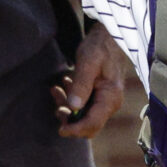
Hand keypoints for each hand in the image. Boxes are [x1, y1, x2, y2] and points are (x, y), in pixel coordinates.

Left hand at [51, 22, 128, 138]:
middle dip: (70, 120)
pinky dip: (70, 100)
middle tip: (56, 106)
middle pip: (88, 125)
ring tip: (55, 89)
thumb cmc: (100, 47)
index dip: (76, 130)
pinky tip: (62, 85)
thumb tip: (73, 107)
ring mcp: (104, 101)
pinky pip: (82, 106)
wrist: (109, 36)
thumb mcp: (89, 62)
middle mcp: (109, 103)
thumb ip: (81, 84)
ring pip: (83, 116)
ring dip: (67, 108)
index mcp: (110, 98)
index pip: (93, 123)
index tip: (60, 129)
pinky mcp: (97, 96)